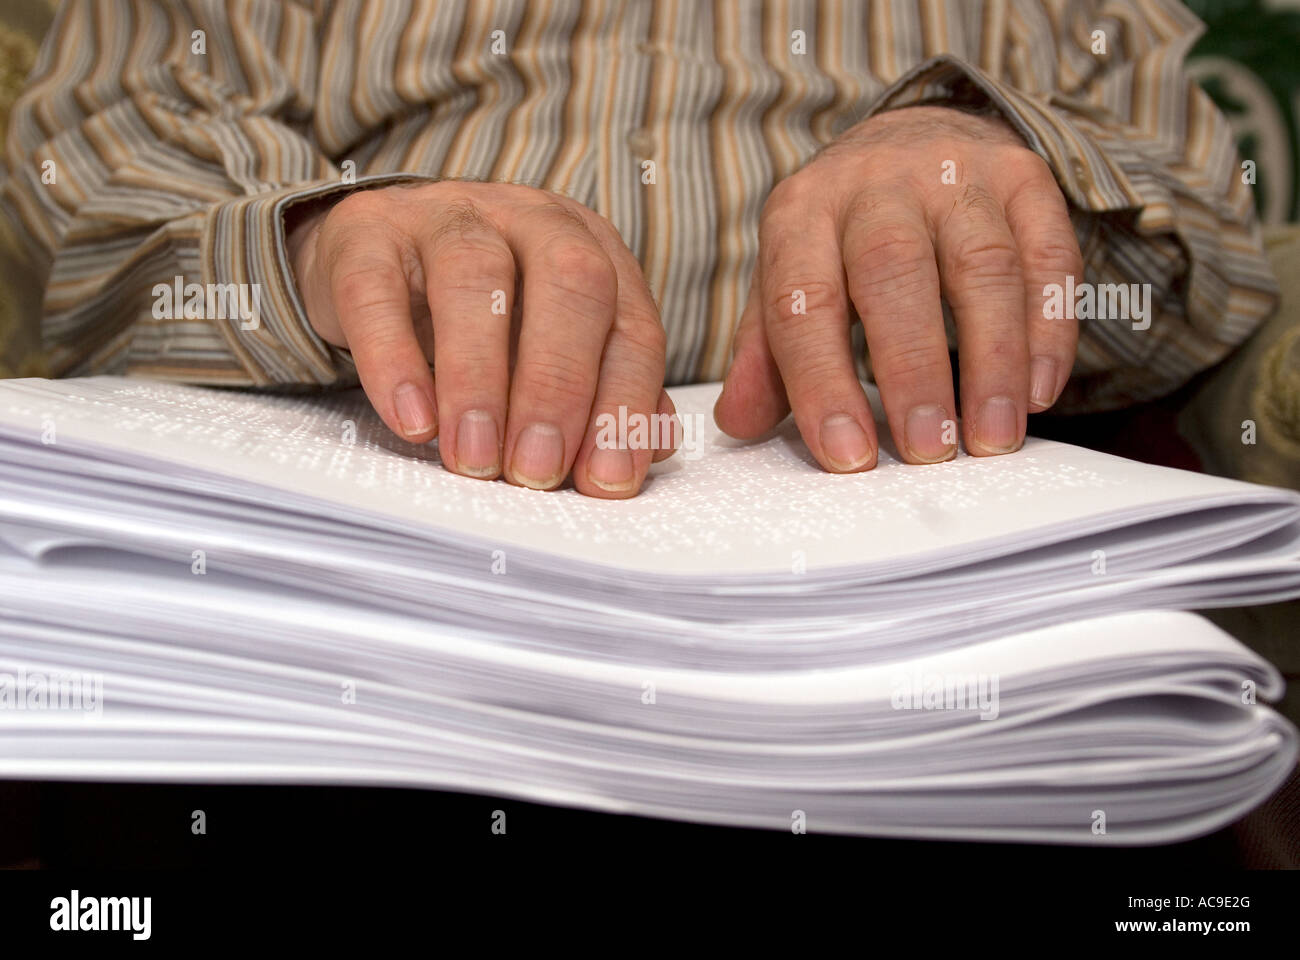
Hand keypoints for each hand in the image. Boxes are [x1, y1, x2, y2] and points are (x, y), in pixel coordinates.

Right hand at [288, 181, 675, 497]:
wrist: (374, 254)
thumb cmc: (483, 312)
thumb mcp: (550, 346)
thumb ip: (605, 390)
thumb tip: (648, 446)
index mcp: (592, 248)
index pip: (630, 325)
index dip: (622, 405)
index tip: (604, 480)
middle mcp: (531, 218)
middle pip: (570, 282)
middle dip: (560, 386)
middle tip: (538, 469)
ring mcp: (447, 214)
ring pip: (475, 279)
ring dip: (479, 380)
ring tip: (474, 457)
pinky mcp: (368, 231)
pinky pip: (378, 290)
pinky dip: (394, 362)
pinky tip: (413, 420)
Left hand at [714, 106, 1081, 469]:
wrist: (913, 137)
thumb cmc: (844, 234)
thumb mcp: (789, 279)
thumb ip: (767, 354)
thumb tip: (739, 422)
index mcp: (802, 213)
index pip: (803, 301)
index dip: (823, 383)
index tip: (849, 454)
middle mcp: (876, 185)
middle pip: (893, 271)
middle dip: (912, 369)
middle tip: (929, 450)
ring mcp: (956, 175)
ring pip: (982, 265)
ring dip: (993, 360)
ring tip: (991, 437)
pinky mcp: (1024, 179)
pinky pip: (1048, 255)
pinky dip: (1048, 329)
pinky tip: (1039, 392)